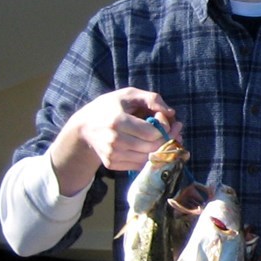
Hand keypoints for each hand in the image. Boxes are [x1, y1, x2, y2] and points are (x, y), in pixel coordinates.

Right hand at [49, 88, 179, 194]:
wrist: (84, 127)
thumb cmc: (109, 107)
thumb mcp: (128, 94)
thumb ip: (151, 98)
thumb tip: (171, 113)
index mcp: (118, 121)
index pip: (153, 133)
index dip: (164, 126)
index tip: (162, 117)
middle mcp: (114, 141)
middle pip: (153, 147)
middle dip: (168, 138)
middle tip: (175, 129)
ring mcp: (113, 154)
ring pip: (149, 158)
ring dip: (162, 149)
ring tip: (166, 136)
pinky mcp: (112, 164)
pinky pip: (140, 165)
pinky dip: (150, 157)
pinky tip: (153, 145)